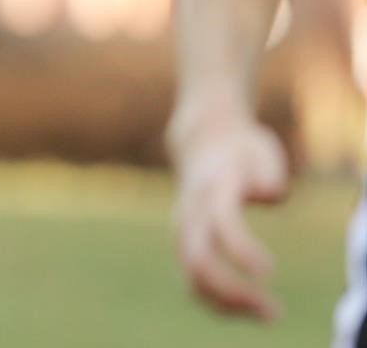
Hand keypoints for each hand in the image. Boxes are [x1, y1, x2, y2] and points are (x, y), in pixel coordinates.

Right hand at [169, 114, 289, 319]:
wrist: (202, 140)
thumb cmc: (242, 149)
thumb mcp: (261, 150)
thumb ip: (267, 173)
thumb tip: (267, 194)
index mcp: (213, 187)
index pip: (221, 222)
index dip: (241, 249)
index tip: (268, 272)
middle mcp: (191, 211)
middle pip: (199, 260)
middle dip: (233, 291)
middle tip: (273, 312)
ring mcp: (183, 228)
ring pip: (192, 276)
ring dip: (226, 303)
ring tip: (266, 314)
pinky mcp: (185, 243)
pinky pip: (193, 279)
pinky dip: (217, 300)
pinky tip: (246, 308)